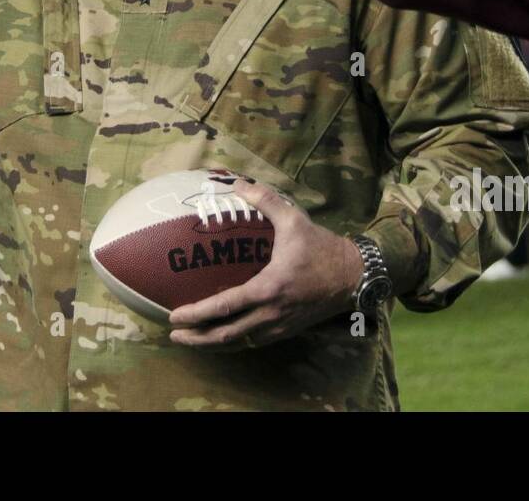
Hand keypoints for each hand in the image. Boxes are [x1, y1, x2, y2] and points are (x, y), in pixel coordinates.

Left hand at [167, 180, 363, 348]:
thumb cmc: (322, 248)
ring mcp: (279, 326)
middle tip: (173, 335)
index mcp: (269, 289)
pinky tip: (220, 339)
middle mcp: (271, 314)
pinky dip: (232, 344)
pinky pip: (253, 342)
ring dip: (212, 345)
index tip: (174, 316)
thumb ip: (265, 200)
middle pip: (227, 336)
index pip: (225, 307)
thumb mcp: (294, 219)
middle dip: (197, 339)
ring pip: (239, 344)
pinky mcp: (286, 331)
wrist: (354, 276)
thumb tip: (238, 183)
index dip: (198, 314)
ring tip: (190, 341)